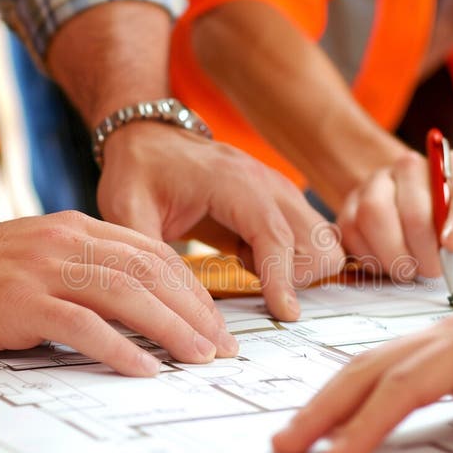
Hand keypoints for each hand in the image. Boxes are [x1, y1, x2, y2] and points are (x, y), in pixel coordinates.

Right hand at [0, 211, 238, 375]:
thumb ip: (88, 266)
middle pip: (150, 273)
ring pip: (125, 294)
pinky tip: (145, 368)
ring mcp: (45, 270)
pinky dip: (119, 348)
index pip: (153, 254)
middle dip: (195, 311)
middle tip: (223, 347)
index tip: (214, 321)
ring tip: (199, 357)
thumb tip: (140, 301)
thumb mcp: (45, 253)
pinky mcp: (22, 302)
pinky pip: (82, 324)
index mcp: (80, 229)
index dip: (192, 288)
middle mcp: (69, 242)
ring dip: (171, 328)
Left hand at [97, 123, 345, 320]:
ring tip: (248, 269)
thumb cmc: (138, 171)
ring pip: (325, 244)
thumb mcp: (127, 212)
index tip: (285, 315)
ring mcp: (280, 193)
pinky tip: (251, 260)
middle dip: (295, 277)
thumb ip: (150, 259)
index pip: (276, 235)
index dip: (283, 278)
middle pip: (318, 243)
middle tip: (251, 285)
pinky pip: (312, 243)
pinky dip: (293, 262)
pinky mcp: (281, 205)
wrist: (149, 137)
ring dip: (298, 271)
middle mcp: (268, 183)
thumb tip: (174, 311)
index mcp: (233, 181)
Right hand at [272, 313, 452, 452]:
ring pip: (370, 366)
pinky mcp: (439, 358)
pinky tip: (335, 420)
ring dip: (330, 401)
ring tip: (295, 436)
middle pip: (372, 366)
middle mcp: (446, 333)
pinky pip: (385, 376)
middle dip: (326, 406)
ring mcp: (439, 341)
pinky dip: (353, 399)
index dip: (369, 420)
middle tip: (287, 445)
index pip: (408, 381)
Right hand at [336, 151, 452, 284]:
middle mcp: (411, 169)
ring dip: (393, 254)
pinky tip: (386, 263)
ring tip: (409, 270)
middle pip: (413, 209)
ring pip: (374, 218)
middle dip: (424, 250)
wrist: (403, 194)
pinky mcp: (347, 207)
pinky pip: (350, 234)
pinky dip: (368, 256)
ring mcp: (375, 185)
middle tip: (432, 272)